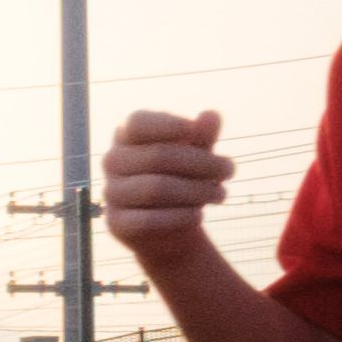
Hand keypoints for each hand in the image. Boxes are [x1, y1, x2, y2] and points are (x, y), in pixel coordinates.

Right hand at [96, 105, 231, 259]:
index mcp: (127, 136)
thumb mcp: (197, 154)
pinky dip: (179, 217)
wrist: (168, 226)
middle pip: (157, 156)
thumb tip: (211, 115)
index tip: (194, 131)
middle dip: (202, 163)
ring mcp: (111, 192)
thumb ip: (202, 136)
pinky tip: (199, 216)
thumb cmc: (183, 177)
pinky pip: (147, 221)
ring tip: (221, 194)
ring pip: (155, 188)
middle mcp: (113, 162)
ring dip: (196, 191)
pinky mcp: (116, 223)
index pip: (137, 123)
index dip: (167, 125)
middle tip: (230, 170)